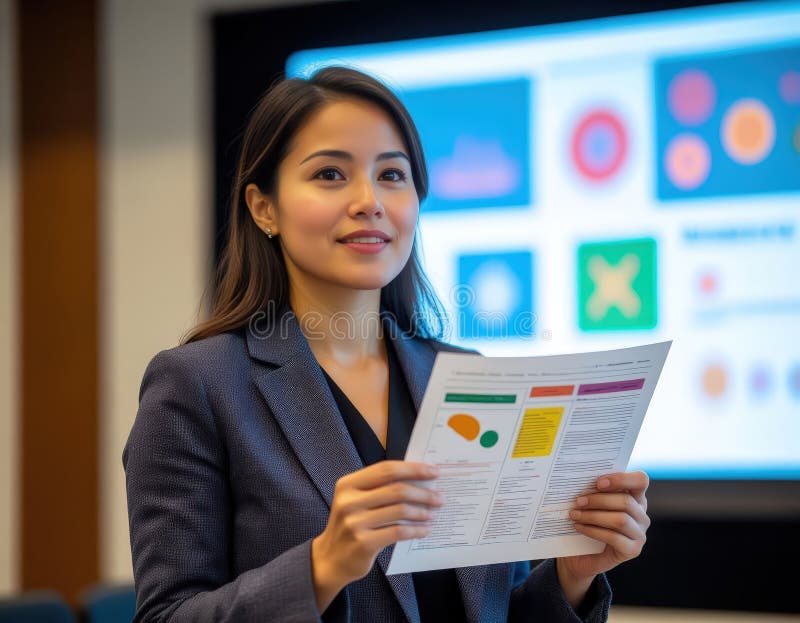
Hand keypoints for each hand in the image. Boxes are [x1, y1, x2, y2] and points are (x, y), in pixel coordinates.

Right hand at [311, 461, 441, 611]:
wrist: (331, 559)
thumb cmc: (351, 525)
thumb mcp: (356, 501)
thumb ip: (380, 489)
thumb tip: (419, 480)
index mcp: (348, 484)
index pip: (386, 469)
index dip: (413, 469)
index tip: (434, 471)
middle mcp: (349, 501)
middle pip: (396, 489)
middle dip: (423, 492)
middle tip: (439, 497)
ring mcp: (355, 522)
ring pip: (400, 510)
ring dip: (422, 511)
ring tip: (433, 513)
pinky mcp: (364, 543)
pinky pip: (398, 532)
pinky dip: (415, 530)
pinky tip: (424, 530)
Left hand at [556, 471, 650, 602]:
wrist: (579, 553)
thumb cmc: (586, 521)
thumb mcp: (591, 502)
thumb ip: (593, 490)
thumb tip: (579, 479)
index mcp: (635, 497)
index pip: (640, 480)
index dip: (621, 479)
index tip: (598, 483)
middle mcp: (642, 515)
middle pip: (626, 501)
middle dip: (599, 500)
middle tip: (578, 501)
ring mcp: (639, 534)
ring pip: (620, 520)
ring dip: (593, 516)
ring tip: (574, 514)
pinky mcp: (632, 550)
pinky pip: (614, 538)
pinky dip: (593, 531)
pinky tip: (579, 527)